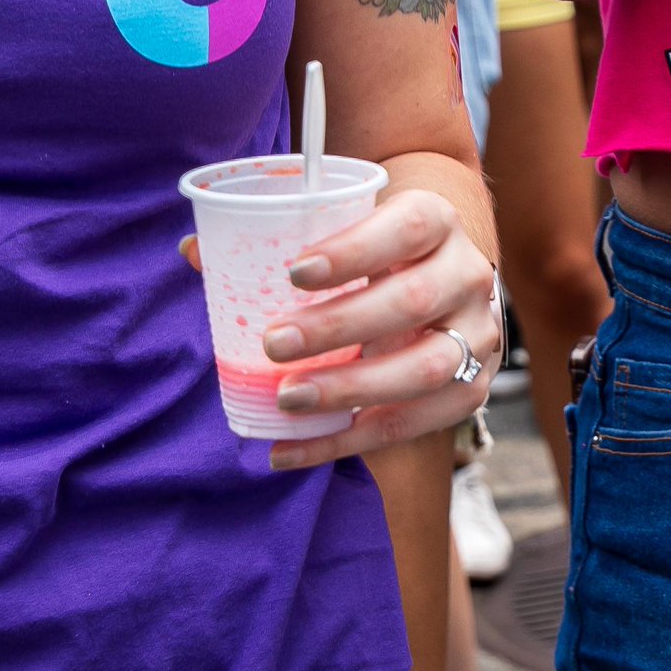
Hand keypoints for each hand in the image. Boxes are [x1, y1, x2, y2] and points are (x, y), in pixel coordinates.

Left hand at [233, 186, 501, 470]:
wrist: (439, 279)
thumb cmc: (375, 253)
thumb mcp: (346, 233)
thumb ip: (275, 240)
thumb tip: (193, 251)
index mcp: (436, 221)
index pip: (407, 226)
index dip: (355, 249)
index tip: (294, 271)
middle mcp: (467, 274)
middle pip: (413, 301)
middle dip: (340, 327)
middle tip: (275, 343)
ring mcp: (476, 336)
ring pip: (424, 369)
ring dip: (350, 388)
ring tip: (287, 397)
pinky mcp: (470, 390)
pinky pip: (412, 425)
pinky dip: (345, 444)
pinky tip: (288, 450)